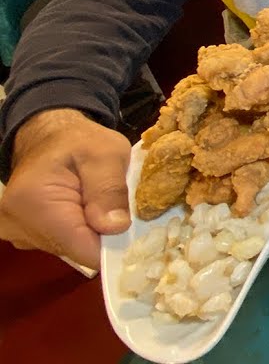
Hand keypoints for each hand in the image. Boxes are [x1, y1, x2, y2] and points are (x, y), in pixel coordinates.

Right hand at [0, 109, 131, 266]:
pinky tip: (85, 208)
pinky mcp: (25, 233)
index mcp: (33, 203)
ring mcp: (18, 231)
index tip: (135, 234)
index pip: (80, 248)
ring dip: (90, 231)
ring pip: (70, 248)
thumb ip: (111, 189)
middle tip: (117, 208)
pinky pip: (61, 242)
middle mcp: (17, 224)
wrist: (50, 136)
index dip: (112, 246)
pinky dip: (79, 230)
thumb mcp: (107, 153)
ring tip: (99, 204)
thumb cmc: (79, 140)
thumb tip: (116, 228)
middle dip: (102, 235)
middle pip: (75, 250)